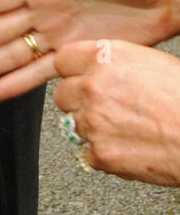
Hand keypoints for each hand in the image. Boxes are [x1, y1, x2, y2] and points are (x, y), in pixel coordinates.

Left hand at [55, 40, 179, 184]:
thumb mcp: (151, 62)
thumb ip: (116, 64)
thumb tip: (99, 70)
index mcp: (106, 58)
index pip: (64, 60)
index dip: (74, 71)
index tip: (80, 79)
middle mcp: (94, 86)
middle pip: (63, 94)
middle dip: (80, 102)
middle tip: (106, 109)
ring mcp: (94, 121)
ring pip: (74, 125)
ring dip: (93, 129)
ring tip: (125, 130)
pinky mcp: (102, 154)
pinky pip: (89, 154)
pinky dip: (106, 156)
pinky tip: (130, 148)